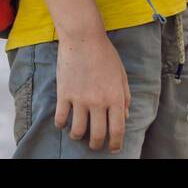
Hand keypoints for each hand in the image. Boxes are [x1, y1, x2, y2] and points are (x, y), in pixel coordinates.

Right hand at [54, 31, 130, 152]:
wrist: (83, 38)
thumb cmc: (105, 54)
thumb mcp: (121, 74)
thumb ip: (125, 96)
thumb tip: (126, 116)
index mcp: (115, 97)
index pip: (117, 129)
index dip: (116, 143)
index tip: (113, 149)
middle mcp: (99, 102)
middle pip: (97, 134)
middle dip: (97, 145)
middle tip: (95, 145)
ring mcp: (80, 99)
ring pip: (78, 131)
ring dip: (78, 137)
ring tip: (78, 135)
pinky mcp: (64, 94)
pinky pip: (61, 118)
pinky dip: (61, 125)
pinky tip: (63, 124)